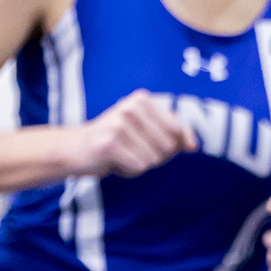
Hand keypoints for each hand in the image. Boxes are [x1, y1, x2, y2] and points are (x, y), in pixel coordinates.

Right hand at [64, 90, 195, 177]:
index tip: (148, 143)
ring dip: (140, 164)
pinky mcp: (109, 143)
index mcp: (143, 99)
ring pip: (154, 159)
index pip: (177, 131)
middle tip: (132, 151)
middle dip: (154, 157)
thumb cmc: (119, 141)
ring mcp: (119, 123)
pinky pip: (139, 167)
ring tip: (122, 155)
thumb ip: (176, 134)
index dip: (169, 146)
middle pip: (167, 147)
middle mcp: (131, 107)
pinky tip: (114, 162)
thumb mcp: (149, 131)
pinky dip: (129, 171)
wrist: (76, 149)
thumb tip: (193, 145)